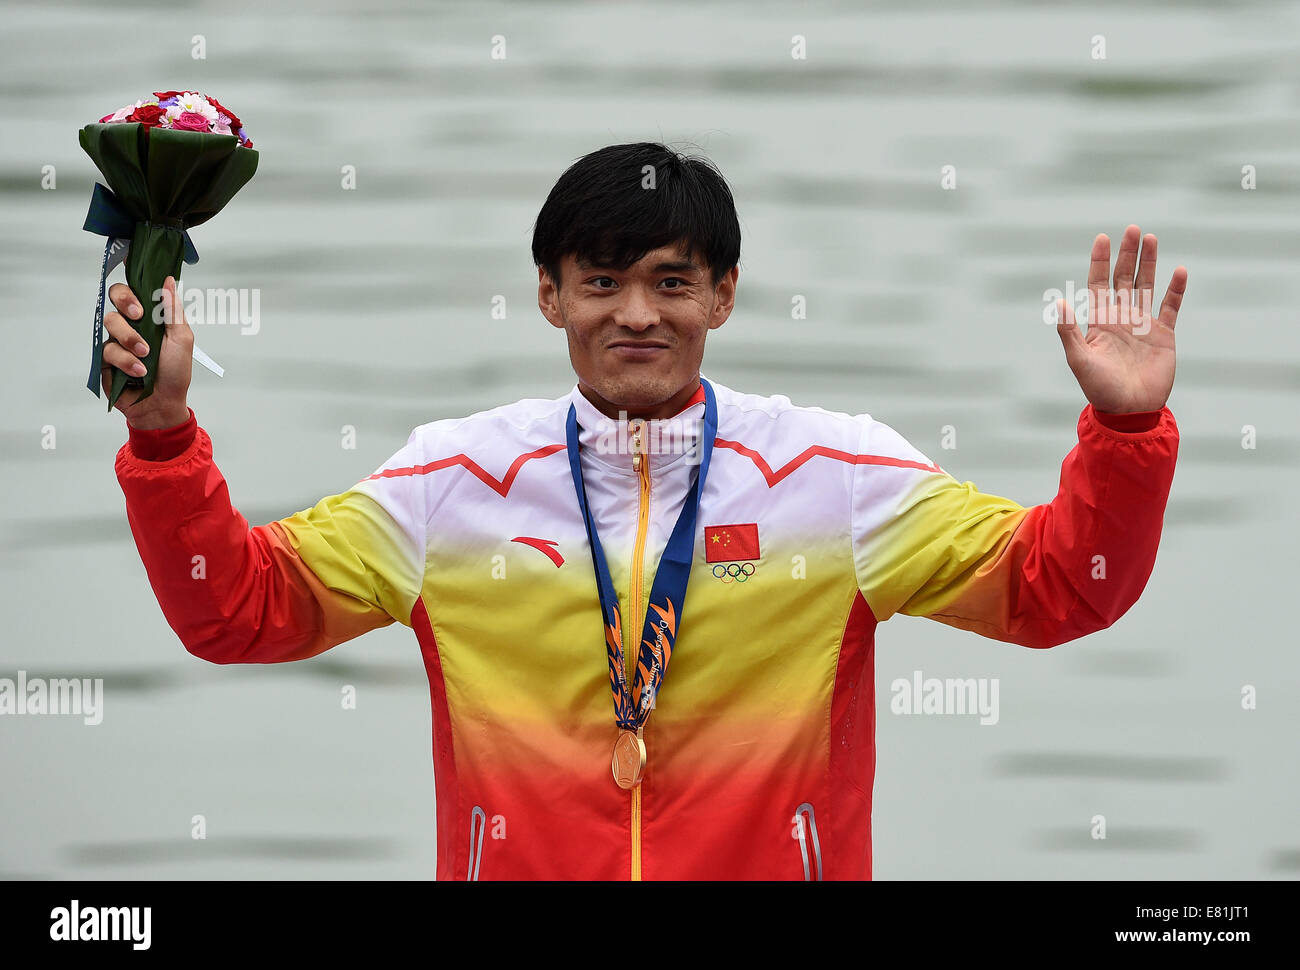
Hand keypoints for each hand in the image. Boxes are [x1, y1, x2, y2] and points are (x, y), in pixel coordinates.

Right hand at [101, 276, 193, 429]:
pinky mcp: (105, 359)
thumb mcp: (182, 339)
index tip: (140, 292)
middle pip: (116, 297)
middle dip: (126, 302)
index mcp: (149, 316)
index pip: (134, 290)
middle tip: (139, 316)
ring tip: (146, 356)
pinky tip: (139, 372)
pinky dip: (127, 362)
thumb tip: (169, 281)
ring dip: (131, 339)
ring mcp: (116, 340)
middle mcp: (131, 324)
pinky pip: (108, 350)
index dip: (133, 286)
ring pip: (111, 323)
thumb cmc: (175, 372)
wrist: (164, 404)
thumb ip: (173, 311)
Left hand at [1055, 225, 1186, 413]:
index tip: (1102, 238)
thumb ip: (1068, 331)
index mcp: (1099, 321)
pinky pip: (1170, 307)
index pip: (1098, 283)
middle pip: (1124, 278)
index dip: (1099, 261)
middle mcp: (1121, 317)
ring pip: (1146, 286)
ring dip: (1149, 263)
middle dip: (1127, 254)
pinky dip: (1175, 289)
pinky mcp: (1164, 334)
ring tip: (1151, 238)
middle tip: (1132, 229)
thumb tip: (1058, 301)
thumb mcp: (1079, 359)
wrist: (1129, 411)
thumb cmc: (1099, 389)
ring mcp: (1143, 324)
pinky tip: (1178, 271)